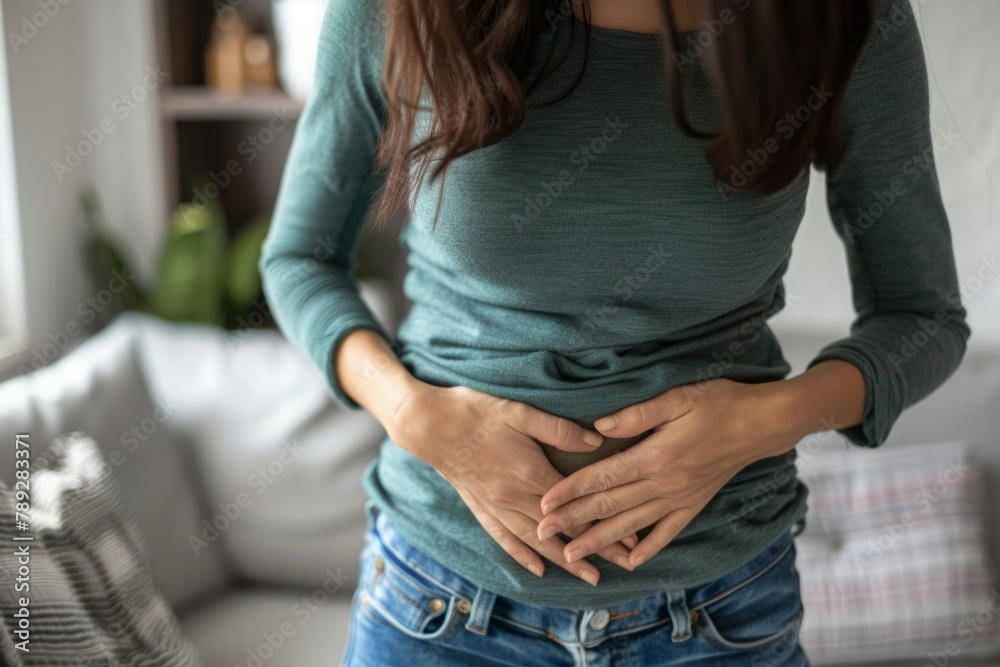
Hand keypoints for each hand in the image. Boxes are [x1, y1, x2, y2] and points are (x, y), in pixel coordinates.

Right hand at [387, 383, 639, 584]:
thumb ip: (558, 429)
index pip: (575, 505)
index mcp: (528, 471)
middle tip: (623, 565)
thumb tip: (596, 442)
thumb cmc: (474, 410)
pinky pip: (503, 537)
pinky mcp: (479, 506)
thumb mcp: (519, 411)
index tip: (629, 535)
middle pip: (560, 529)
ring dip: (564, 560)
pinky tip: (537, 569)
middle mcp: (512, 496)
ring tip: (589, 576)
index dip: (604, 521)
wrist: (426, 423)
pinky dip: (522, 555)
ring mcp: (494, 504)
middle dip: (593, 548)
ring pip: (535, 540)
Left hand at [536, 378, 801, 568]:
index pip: (603, 477)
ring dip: (600, 541)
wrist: (762, 424)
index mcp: (655, 456)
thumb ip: (636, 415)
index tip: (545, 503)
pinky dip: (648, 548)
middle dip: (573, 521)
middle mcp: (664, 484)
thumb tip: (598, 428)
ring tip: (572, 555)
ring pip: (632, 525)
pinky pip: (667, 532)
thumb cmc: (718, 403)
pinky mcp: (694, 505)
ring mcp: (679, 498)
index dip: (571, 491)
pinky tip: (631, 562)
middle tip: (542, 534)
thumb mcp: (677, 398)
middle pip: (610, 506)